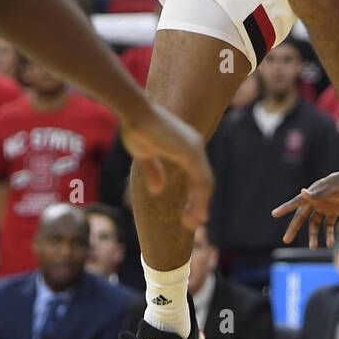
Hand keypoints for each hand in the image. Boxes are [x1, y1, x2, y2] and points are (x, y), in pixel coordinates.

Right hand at [120, 102, 212, 230]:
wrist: (133, 113)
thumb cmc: (136, 127)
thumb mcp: (145, 153)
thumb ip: (153, 170)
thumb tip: (158, 190)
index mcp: (186, 146)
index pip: (198, 175)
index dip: (195, 195)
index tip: (189, 214)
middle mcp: (194, 146)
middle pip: (204, 181)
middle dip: (199, 204)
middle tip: (191, 224)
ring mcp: (194, 149)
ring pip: (205, 184)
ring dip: (199, 206)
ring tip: (190, 224)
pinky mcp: (190, 153)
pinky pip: (201, 181)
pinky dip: (199, 200)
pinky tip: (193, 214)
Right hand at [273, 162, 338, 244]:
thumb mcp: (333, 188)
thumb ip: (318, 193)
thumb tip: (302, 192)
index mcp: (313, 193)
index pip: (296, 202)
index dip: (285, 208)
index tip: (274, 214)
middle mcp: (316, 201)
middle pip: (302, 217)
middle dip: (294, 228)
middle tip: (286, 240)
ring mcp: (324, 207)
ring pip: (314, 224)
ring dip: (313, 235)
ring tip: (313, 247)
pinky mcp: (334, 212)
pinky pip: (328, 225)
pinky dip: (328, 234)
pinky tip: (329, 243)